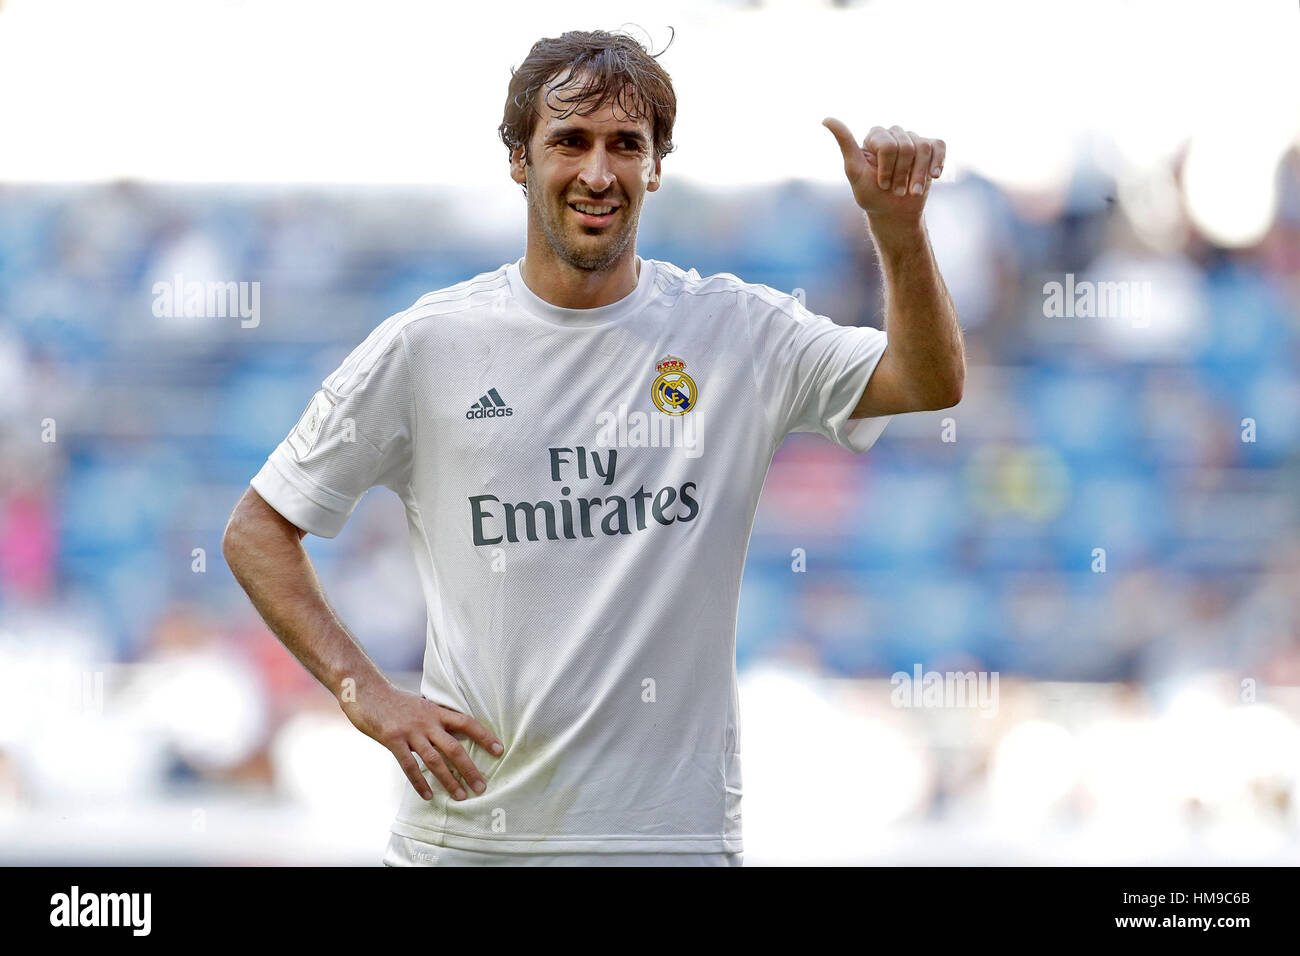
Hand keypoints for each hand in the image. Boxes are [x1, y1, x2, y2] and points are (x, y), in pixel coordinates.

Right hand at [341, 681, 503, 800]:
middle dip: (469, 768)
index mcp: (436, 711)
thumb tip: (453, 732)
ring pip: (435, 760)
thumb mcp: (420, 705)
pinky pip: (409, 766)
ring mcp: (410, 731)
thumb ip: (435, 718)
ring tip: (460, 796)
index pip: (467, 723)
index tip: (499, 749)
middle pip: (454, 747)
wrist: (366, 690)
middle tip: (481, 786)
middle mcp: (427, 721)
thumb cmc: (394, 701)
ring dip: (449, 780)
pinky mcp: (392, 740)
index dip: (484, 736)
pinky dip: (420, 782)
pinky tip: (428, 795)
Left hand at [823, 119, 945, 221]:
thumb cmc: (871, 194)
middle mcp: (894, 133)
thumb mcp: (854, 171)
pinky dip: (937, 162)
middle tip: (896, 190)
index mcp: (875, 136)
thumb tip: (826, 119)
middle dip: (902, 174)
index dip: (887, 169)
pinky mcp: (931, 148)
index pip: (887, 146)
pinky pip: (939, 146)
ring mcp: (913, 140)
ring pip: (924, 147)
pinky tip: (933, 177)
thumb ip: (845, 143)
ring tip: (912, 191)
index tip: (881, 185)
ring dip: (919, 175)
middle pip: (907, 147)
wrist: (894, 212)